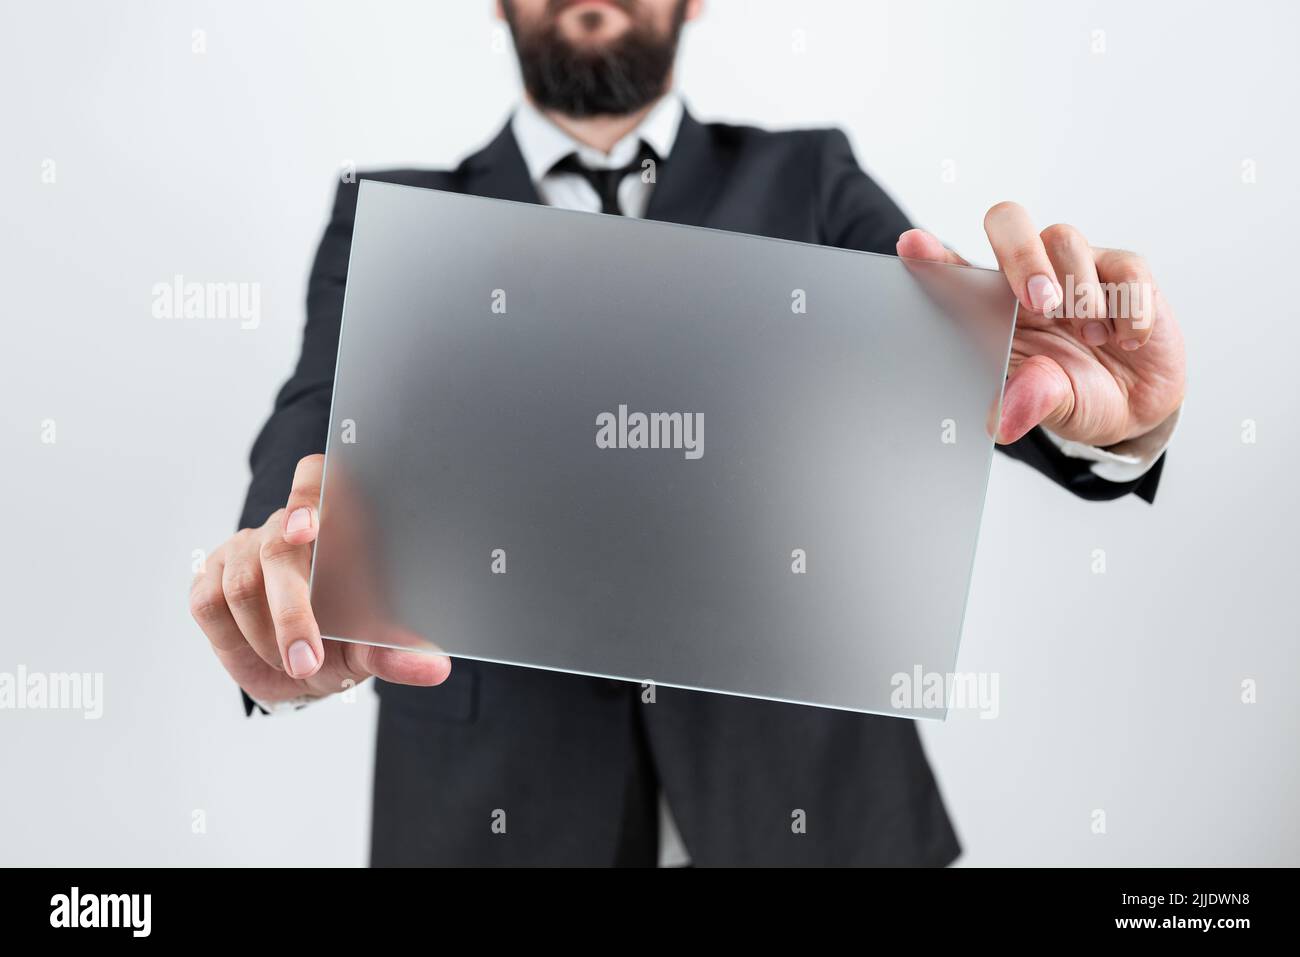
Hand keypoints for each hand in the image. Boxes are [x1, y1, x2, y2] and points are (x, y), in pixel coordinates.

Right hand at [189, 454, 450, 704]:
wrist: (299, 666)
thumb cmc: (343, 642)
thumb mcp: (370, 649)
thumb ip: (395, 653)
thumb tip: (434, 666)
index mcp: (336, 525)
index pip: (317, 478)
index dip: (308, 496)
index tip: (305, 528)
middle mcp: (287, 528)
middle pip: (277, 547)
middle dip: (291, 612)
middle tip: (306, 659)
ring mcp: (245, 547)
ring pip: (240, 583)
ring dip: (266, 637)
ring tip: (295, 664)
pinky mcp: (210, 573)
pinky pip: (208, 602)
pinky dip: (234, 638)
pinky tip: (262, 652)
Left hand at [898, 202, 1185, 446]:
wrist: (1134, 408)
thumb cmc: (1071, 394)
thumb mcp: (1047, 405)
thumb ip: (1027, 401)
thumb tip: (1004, 421)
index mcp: (992, 305)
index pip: (953, 269)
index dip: (930, 254)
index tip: (913, 245)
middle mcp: (1027, 275)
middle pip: (1007, 221)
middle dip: (1020, 256)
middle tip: (1041, 305)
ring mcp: (1075, 267)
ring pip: (1065, 239)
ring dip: (1080, 293)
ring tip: (1092, 338)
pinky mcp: (1123, 272)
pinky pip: (1126, 268)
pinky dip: (1130, 308)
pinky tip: (1127, 340)